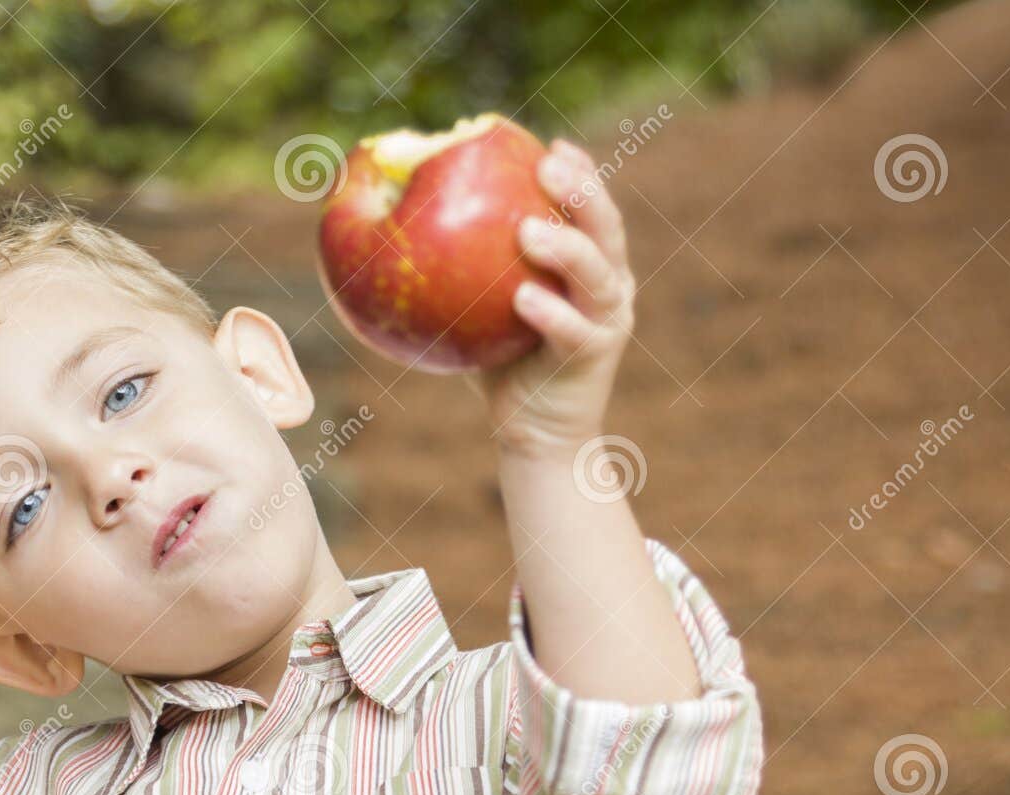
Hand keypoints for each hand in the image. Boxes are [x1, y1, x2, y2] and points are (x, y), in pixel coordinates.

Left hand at [474, 137, 635, 454]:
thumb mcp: (483, 304)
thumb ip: (467, 264)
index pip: (590, 209)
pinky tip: (524, 298)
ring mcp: (607, 323)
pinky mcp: (595, 359)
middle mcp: (609, 287)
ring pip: (598, 276)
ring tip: (528, 230)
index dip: (578, 173)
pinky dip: (552, 314)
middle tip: (547, 166)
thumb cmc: (500, 362)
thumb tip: (400, 217)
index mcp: (590, 265)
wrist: (535, 435)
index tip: (547, 145)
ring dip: (567, 248)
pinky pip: (574, 333)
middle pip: (607, 228)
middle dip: (583, 192)